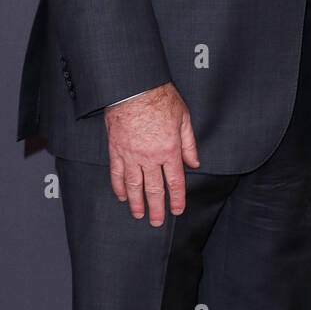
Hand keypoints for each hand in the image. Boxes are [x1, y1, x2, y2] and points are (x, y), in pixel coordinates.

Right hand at [104, 81, 199, 224]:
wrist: (133, 88)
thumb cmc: (160, 99)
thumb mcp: (183, 118)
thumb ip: (189, 143)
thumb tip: (194, 163)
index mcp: (169, 149)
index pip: (175, 181)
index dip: (176, 199)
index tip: (177, 210)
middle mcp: (150, 157)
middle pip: (154, 189)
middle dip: (156, 208)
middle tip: (157, 222)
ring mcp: (131, 155)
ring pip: (134, 185)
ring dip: (136, 203)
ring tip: (138, 215)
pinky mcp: (116, 150)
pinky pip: (117, 173)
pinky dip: (119, 186)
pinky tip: (122, 195)